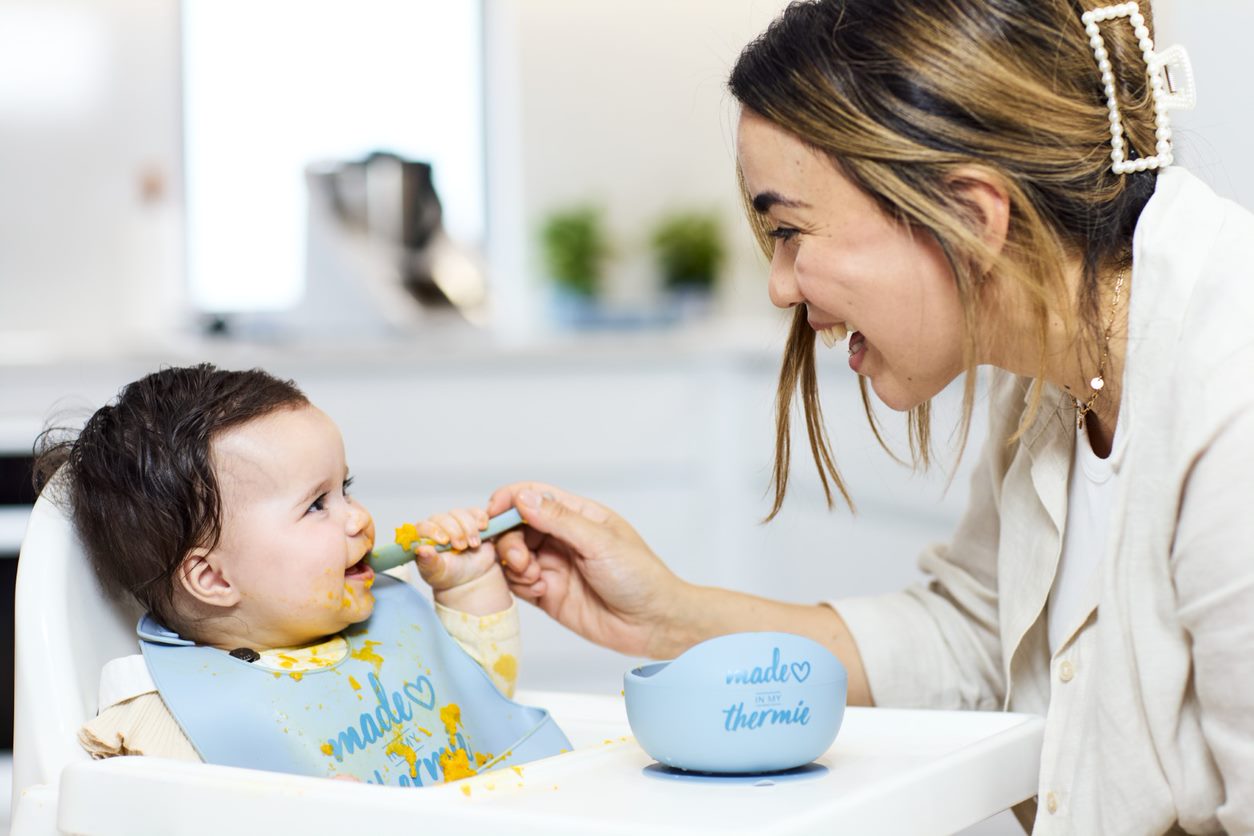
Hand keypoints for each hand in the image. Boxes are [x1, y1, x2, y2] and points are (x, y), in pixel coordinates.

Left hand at [409, 507, 510, 614]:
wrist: (472, 576)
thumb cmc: (449, 574)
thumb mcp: (437, 572)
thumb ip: (429, 562)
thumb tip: (421, 550)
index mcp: (423, 537)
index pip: (423, 526)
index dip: (433, 530)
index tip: (444, 541)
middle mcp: (437, 525)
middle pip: (443, 518)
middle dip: (454, 531)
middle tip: (462, 547)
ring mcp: (455, 521)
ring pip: (460, 514)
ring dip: (469, 528)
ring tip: (474, 544)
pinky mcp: (472, 519)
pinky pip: (476, 512)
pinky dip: (480, 518)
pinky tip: (483, 528)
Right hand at [487, 482, 690, 657]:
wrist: (652, 624)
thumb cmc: (639, 577)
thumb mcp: (601, 543)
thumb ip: (560, 521)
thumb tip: (524, 497)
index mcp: (578, 515)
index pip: (533, 496)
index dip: (508, 501)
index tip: (492, 514)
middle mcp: (562, 538)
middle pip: (516, 527)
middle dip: (509, 540)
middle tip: (521, 559)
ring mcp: (553, 565)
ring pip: (513, 556)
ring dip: (514, 564)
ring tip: (535, 577)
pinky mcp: (547, 594)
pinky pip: (518, 583)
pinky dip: (520, 584)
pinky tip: (540, 590)